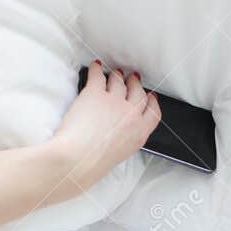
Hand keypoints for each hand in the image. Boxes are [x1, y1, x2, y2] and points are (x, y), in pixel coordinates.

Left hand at [49, 61, 161, 197]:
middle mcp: (130, 115)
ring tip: (114, 73)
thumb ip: (126, 139)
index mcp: (139, 134)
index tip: (150, 97)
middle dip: (135, 84)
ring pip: (119, 81)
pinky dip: (96, 69)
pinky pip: (98, 75)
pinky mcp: (95, 93)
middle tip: (132, 79)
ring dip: (117, 75)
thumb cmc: (93, 164)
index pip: (153, 113)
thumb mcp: (121, 155)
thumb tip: (120, 131)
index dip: (151, 102)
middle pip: (138, 93)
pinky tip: (95, 66)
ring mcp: (114, 102)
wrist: (77, 159)